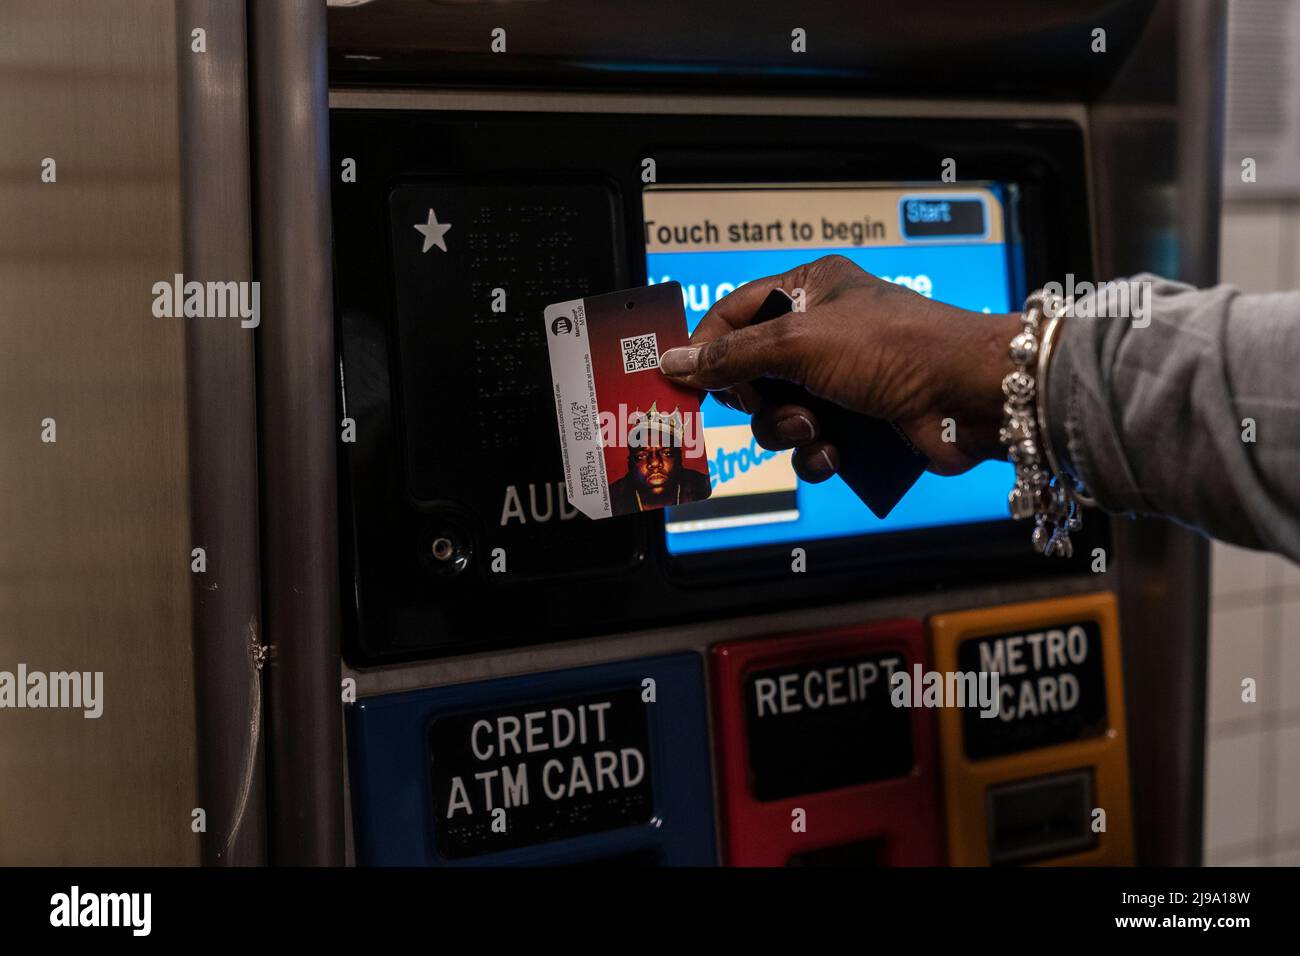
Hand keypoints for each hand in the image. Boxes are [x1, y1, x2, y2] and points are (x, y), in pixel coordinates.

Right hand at [658, 255, 1019, 478]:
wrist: (970, 396)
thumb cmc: (898, 346)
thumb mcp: (801, 342)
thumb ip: (732, 356)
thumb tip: (676, 363)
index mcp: (810, 290)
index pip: (735, 314)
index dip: (709, 348)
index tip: (687, 382)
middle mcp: (825, 331)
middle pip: (753, 372)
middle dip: (757, 399)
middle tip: (764, 404)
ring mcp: (843, 379)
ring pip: (780, 415)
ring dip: (788, 430)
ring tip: (813, 428)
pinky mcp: (860, 421)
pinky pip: (813, 445)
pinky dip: (817, 455)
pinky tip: (835, 454)